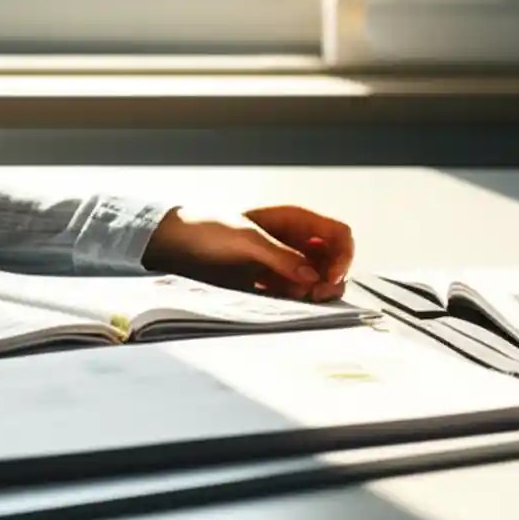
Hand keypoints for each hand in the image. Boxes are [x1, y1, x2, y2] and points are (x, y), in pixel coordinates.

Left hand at [141, 205, 354, 301]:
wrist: (176, 241)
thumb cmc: (208, 227)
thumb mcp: (245, 238)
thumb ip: (279, 256)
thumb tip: (312, 276)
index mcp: (294, 219)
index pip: (339, 234)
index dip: (343, 255)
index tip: (329, 277)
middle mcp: (293, 238)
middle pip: (333, 259)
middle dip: (332, 277)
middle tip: (317, 295)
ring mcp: (282, 259)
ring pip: (316, 277)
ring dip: (315, 291)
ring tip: (300, 298)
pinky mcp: (269, 278)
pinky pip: (295, 289)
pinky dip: (297, 297)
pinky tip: (284, 300)